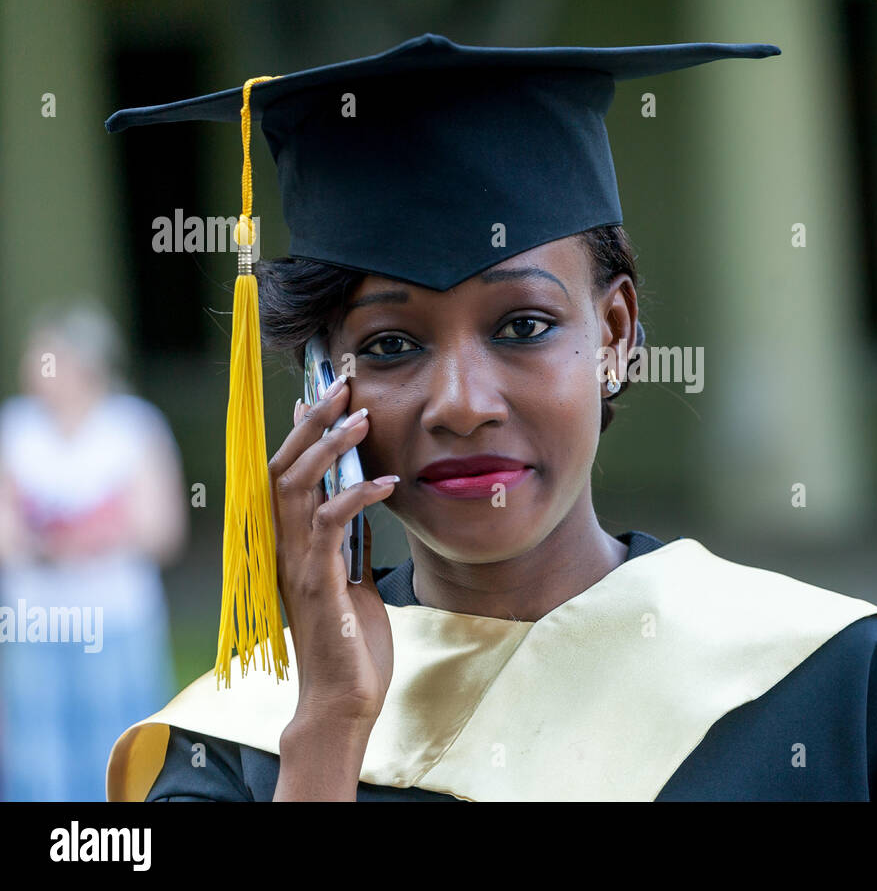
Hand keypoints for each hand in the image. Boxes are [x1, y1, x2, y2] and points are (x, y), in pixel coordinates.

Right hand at [268, 375, 398, 730]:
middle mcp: (283, 547)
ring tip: (361, 418)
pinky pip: (330, 526)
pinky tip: (387, 483)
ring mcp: (295, 564)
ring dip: (329, 448)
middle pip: (284, 467)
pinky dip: (355, 498)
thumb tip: (360, 498)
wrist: (345, 700)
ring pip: (298, 488)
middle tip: (342, 384)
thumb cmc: (351, 642)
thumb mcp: (352, 576)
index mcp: (290, 543)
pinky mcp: (317, 583)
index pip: (286, 472)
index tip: (321, 392)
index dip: (300, 430)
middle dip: (312, 422)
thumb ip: (349, 539)